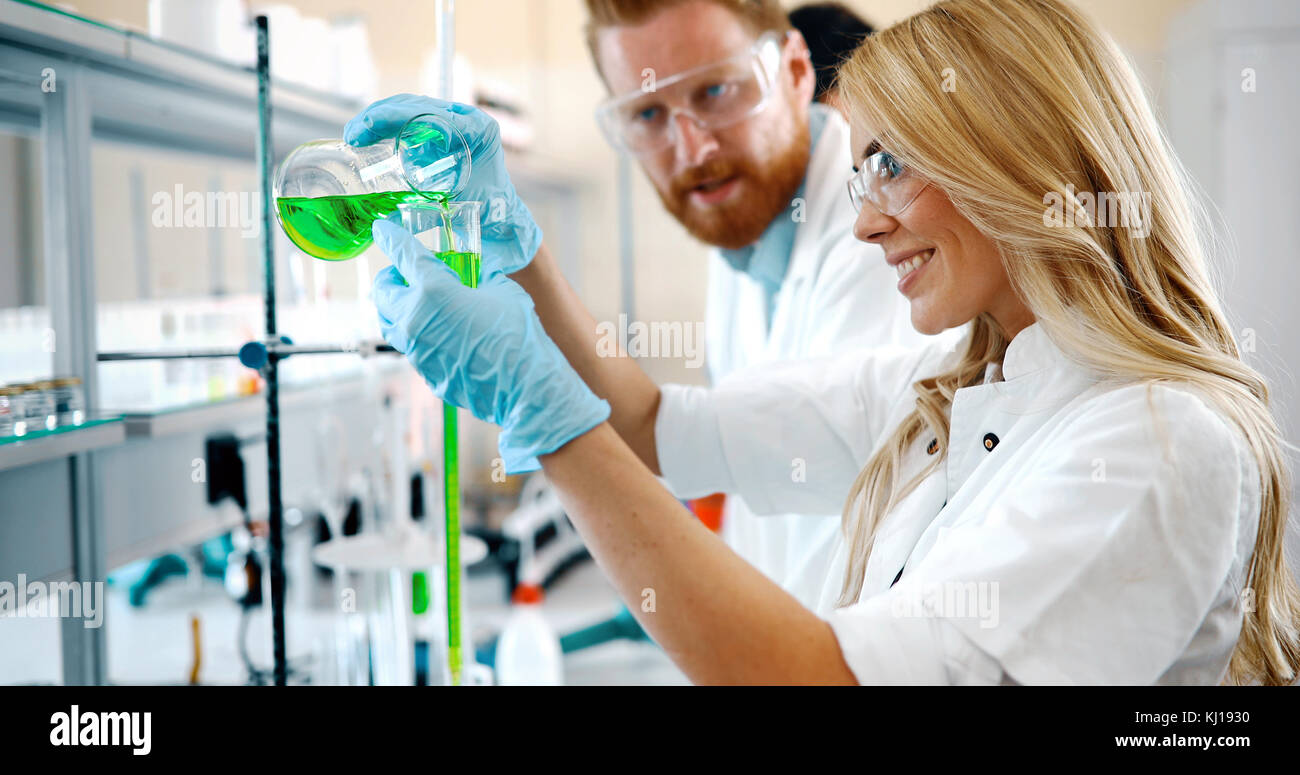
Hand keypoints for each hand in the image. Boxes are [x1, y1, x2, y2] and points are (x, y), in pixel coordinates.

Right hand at [345, 94, 542, 273]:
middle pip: (416, 106)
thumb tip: (385, 229)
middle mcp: (468, 120)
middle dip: (380, 115)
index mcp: (479, 131)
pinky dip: (388, 126)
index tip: (366, 130)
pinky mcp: (443, 132)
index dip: (394, 118)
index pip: (431, 114)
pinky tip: (367, 137)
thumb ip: (431, 221)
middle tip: (353, 134)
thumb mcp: (459, 215)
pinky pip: (412, 121)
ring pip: (411, 109)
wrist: (503, 225)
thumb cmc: (489, 220)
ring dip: (379, 118)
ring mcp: (456, 123)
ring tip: (355, 135)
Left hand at [370, 220, 608, 472]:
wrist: (526, 386)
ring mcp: (417, 350)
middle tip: (408, 274)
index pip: (402, 254)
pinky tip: (443, 333)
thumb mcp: (500, 289)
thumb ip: (477, 275)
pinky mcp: (425, 372)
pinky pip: (411, 346)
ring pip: (390, 321)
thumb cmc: (517, 334)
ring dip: (398, 307)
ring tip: (421, 303)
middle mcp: (415, 319)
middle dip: (391, 277)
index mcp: (434, 290)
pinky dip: (418, 333)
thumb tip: (473, 271)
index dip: (391, 236)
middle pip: (383, 290)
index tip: (383, 229)